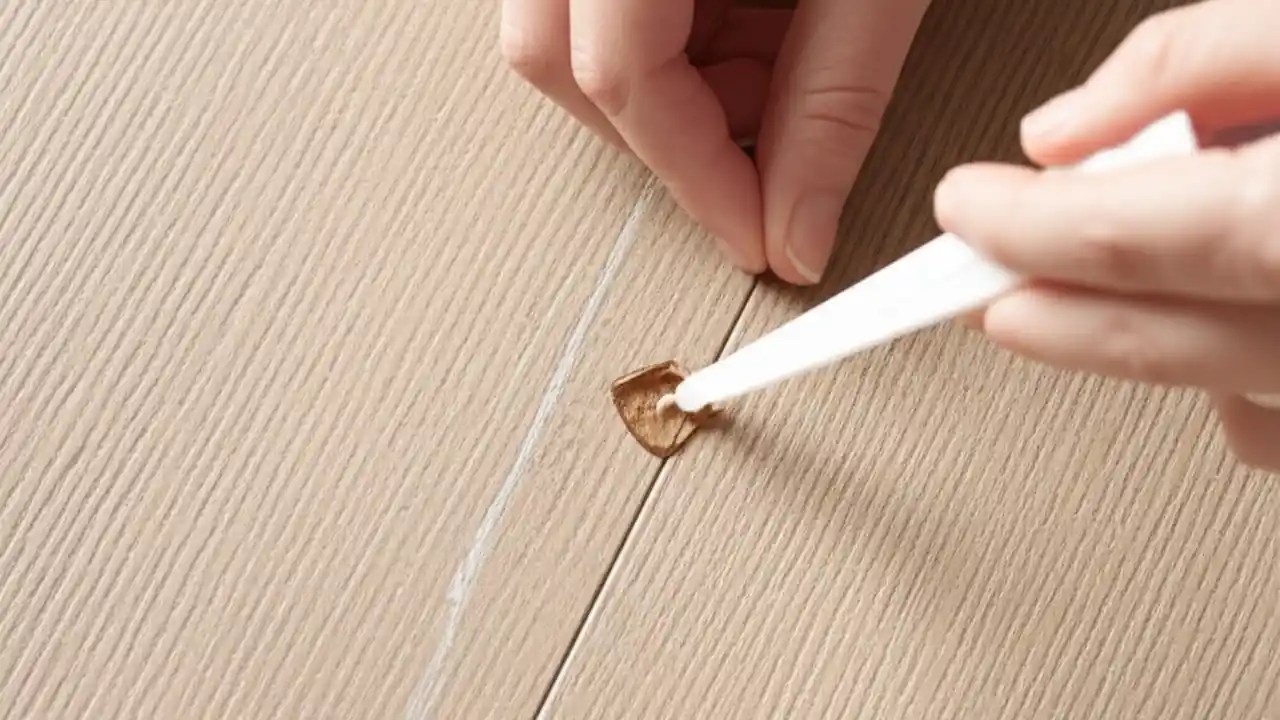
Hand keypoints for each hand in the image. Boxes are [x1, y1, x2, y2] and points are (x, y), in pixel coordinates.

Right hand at [501, 0, 929, 283]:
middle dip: (668, 133)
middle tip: (764, 149)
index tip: (759, 238)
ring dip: (667, 82)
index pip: (619, 74)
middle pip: (558, 62)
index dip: (698, 176)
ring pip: (565, 36)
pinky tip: (745, 21)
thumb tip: (797, 234)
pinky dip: (665, 36)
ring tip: (773, 55)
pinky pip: (589, 1)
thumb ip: (833, 103)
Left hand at [934, 0, 1279, 470]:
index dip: (1030, 230)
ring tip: (1110, 287)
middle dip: (1061, 316)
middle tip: (988, 289)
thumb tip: (1058, 137)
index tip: (963, 211)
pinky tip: (1221, 317)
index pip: (1140, 239)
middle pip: (1173, 343)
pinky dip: (1237, 371)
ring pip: (1236, 397)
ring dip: (1151, 345)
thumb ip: (1185, 62)